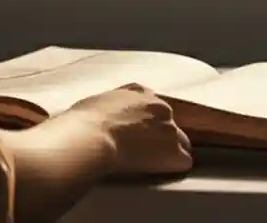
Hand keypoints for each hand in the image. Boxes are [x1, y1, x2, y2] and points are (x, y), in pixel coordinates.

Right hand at [69, 83, 192, 176]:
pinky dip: (173, 168)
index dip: (146, 122)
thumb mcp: (95, 103)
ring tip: (149, 165)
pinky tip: (159, 173)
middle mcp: (159, 107)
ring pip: (180, 142)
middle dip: (160, 137)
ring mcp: (169, 129)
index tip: (137, 133)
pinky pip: (184, 161)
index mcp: (139, 93)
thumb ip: (108, 106)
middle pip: (169, 124)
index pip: (153, 105)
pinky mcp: (173, 151)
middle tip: (143, 152)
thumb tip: (100, 117)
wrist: (90, 138)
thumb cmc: (82, 123)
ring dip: (168, 153)